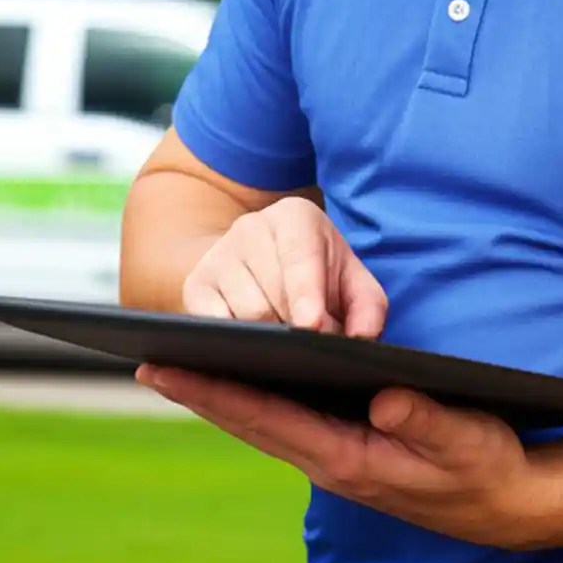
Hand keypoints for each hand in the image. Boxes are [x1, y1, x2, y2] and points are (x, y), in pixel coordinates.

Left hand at [135, 366, 538, 548]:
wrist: (506, 505)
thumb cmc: (485, 469)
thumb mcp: (465, 441)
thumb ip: (425, 421)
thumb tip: (384, 399)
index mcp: (347, 458)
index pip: (266, 418)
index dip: (214, 392)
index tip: (168, 370)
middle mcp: (328, 460)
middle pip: (248, 421)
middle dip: (197, 392)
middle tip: (146, 364)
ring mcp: (332, 457)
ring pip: (260, 423)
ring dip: (217, 396)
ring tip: (175, 367)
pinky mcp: (342, 449)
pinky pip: (283, 422)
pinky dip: (250, 400)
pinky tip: (235, 380)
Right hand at [183, 197, 386, 336]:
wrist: (260, 265)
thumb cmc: (316, 276)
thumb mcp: (350, 283)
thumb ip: (368, 308)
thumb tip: (362, 337)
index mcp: (294, 216)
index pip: (299, 256)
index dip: (306, 293)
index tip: (312, 325)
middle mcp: (251, 227)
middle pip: (272, 293)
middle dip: (293, 327)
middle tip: (310, 345)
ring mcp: (218, 255)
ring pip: (244, 312)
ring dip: (268, 337)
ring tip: (284, 339)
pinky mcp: (195, 285)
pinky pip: (214, 323)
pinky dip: (237, 341)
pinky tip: (253, 342)